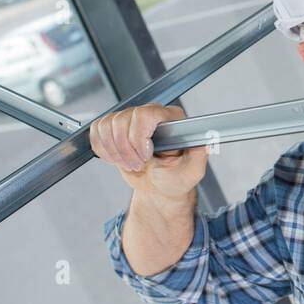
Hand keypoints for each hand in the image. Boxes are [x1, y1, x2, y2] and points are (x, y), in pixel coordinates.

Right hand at [90, 103, 206, 199]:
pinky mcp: (114, 129)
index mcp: (170, 119)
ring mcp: (130, 120)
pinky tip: (117, 158)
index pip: (145, 113)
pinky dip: (103, 149)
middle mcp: (150, 114)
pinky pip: (97, 131)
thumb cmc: (176, 179)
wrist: (159, 189)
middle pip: (122, 120)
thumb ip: (200, 153)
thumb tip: (206, 138)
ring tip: (130, 163)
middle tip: (139, 164)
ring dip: (115, 151)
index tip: (146, 156)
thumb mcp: (193, 170)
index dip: (139, 136)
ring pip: (107, 125)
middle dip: (127, 149)